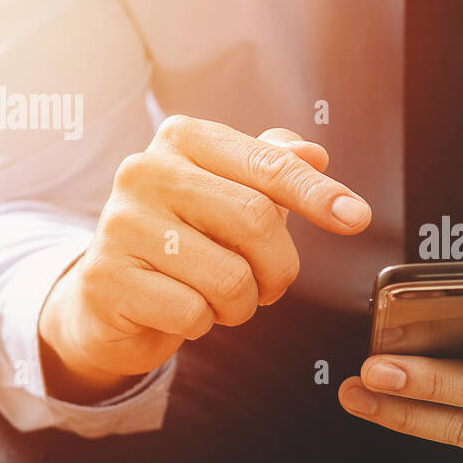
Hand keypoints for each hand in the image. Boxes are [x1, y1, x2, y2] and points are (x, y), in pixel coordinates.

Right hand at [39, 115, 371, 402]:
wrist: (110, 296)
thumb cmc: (185, 240)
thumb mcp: (231, 195)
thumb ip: (272, 169)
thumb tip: (315, 152)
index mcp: (183, 139)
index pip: (268, 164)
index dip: (318, 193)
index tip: (357, 218)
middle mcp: (145, 171)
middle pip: (256, 221)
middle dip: (279, 267)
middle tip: (270, 284)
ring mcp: (120, 224)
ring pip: (230, 277)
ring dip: (242, 304)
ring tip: (220, 297)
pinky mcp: (105, 278)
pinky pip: (193, 313)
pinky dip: (203, 324)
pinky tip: (183, 310)